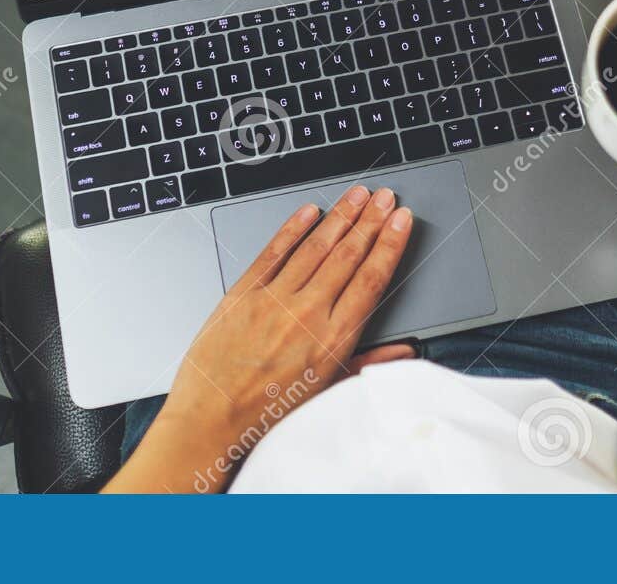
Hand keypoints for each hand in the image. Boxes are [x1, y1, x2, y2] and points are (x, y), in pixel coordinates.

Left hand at [109, 185, 413, 491]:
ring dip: (340, 217)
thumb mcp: (327, 392)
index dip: (390, 245)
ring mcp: (273, 301)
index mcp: (333, 340)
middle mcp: (307, 315)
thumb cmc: (268, 413)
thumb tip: (404, 352)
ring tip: (357, 195)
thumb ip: (369, 365)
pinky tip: (309, 212)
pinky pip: (273, 253)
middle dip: (371, 221)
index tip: (401, 221)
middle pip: (347, 255)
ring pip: (315, 247)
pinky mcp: (242, 295)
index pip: (371, 279)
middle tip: (385, 196)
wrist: (212, 421)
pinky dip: (292, 229)